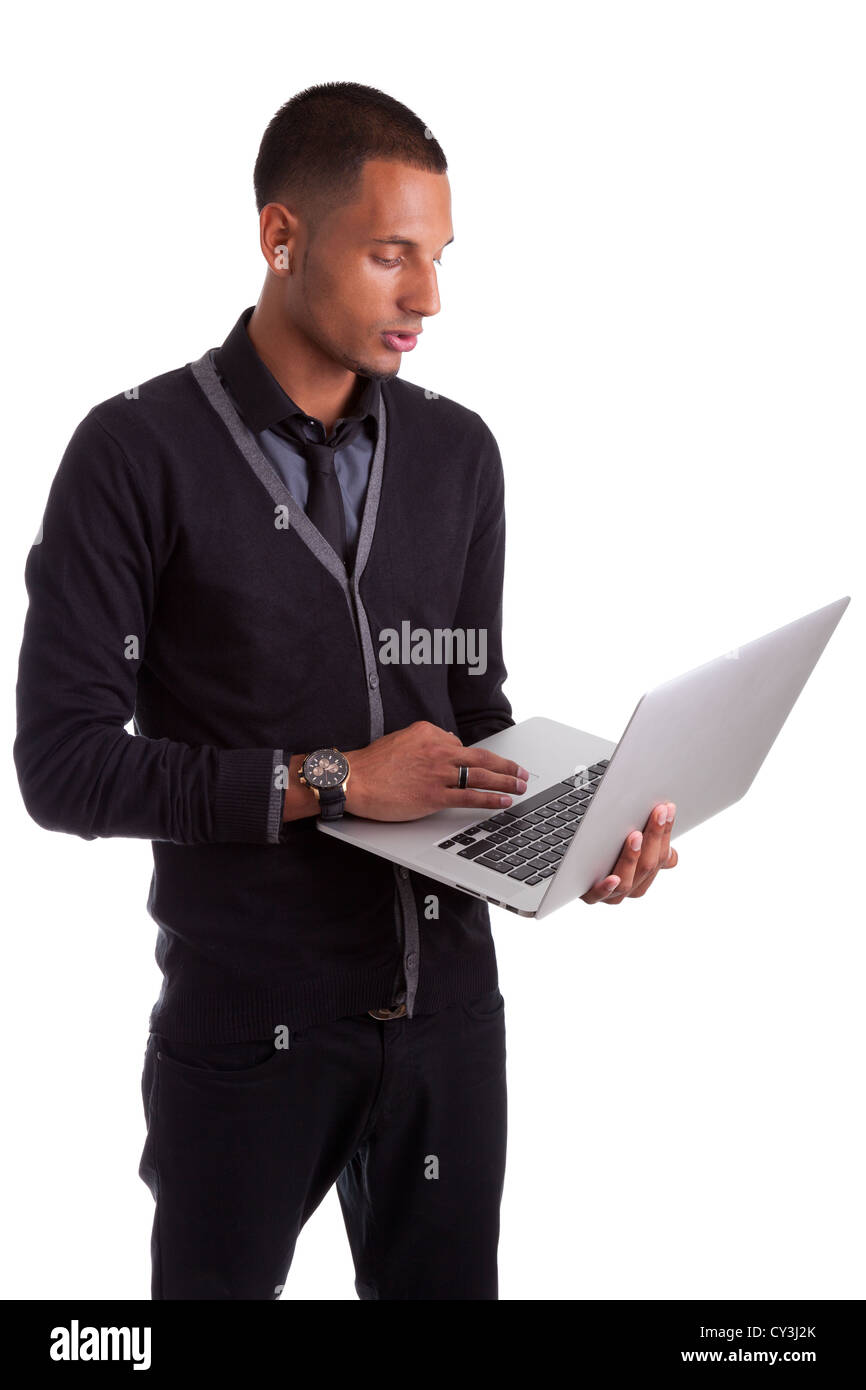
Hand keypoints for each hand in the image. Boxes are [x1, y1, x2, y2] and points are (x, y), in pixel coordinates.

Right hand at [344, 720, 528, 821]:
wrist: (353, 779)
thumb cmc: (371, 764)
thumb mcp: (400, 739)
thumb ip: (423, 743)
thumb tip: (443, 746)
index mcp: (428, 733)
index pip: (459, 744)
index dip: (471, 759)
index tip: (485, 766)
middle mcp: (438, 750)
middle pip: (481, 758)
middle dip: (506, 766)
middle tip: (521, 772)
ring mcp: (438, 773)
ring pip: (481, 776)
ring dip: (505, 782)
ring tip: (520, 786)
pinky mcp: (434, 795)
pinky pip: (469, 796)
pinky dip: (490, 799)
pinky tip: (503, 801)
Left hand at [581, 801, 678, 904]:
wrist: (573, 872)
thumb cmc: (606, 854)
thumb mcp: (630, 846)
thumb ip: (650, 845)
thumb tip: (673, 851)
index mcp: (645, 875)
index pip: (662, 856)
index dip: (666, 832)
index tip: (667, 809)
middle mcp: (631, 887)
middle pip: (648, 866)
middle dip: (654, 837)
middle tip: (656, 813)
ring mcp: (611, 895)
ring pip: (628, 882)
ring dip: (632, 858)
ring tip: (635, 836)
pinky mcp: (589, 896)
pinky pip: (598, 896)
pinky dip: (606, 888)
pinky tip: (612, 878)